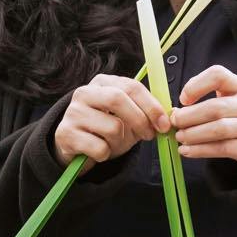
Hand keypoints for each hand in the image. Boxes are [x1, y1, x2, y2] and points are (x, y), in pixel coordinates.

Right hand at [54, 74, 171, 165]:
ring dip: (120, 141)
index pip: (131, 87)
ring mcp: (72, 112)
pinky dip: (106, 154)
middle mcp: (84, 92)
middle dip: (140, 120)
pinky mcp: (66, 134)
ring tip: (113, 142)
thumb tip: (170, 115)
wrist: (77, 146)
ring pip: (112, 127)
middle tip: (149, 136)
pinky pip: (99, 148)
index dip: (151, 106)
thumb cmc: (106, 128)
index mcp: (103, 82)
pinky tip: (98, 151)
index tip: (164, 124)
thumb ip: (146, 112)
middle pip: (118, 100)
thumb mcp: (127, 116)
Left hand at [173, 66, 236, 167]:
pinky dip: (200, 150)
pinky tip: (186, 151)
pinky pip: (221, 148)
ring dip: (193, 135)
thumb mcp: (227, 98)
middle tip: (174, 122)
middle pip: (215, 108)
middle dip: (189, 116)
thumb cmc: (236, 114)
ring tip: (179, 137)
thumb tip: (175, 112)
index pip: (218, 76)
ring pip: (218, 130)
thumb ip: (203, 99)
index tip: (183, 99)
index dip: (196, 85)